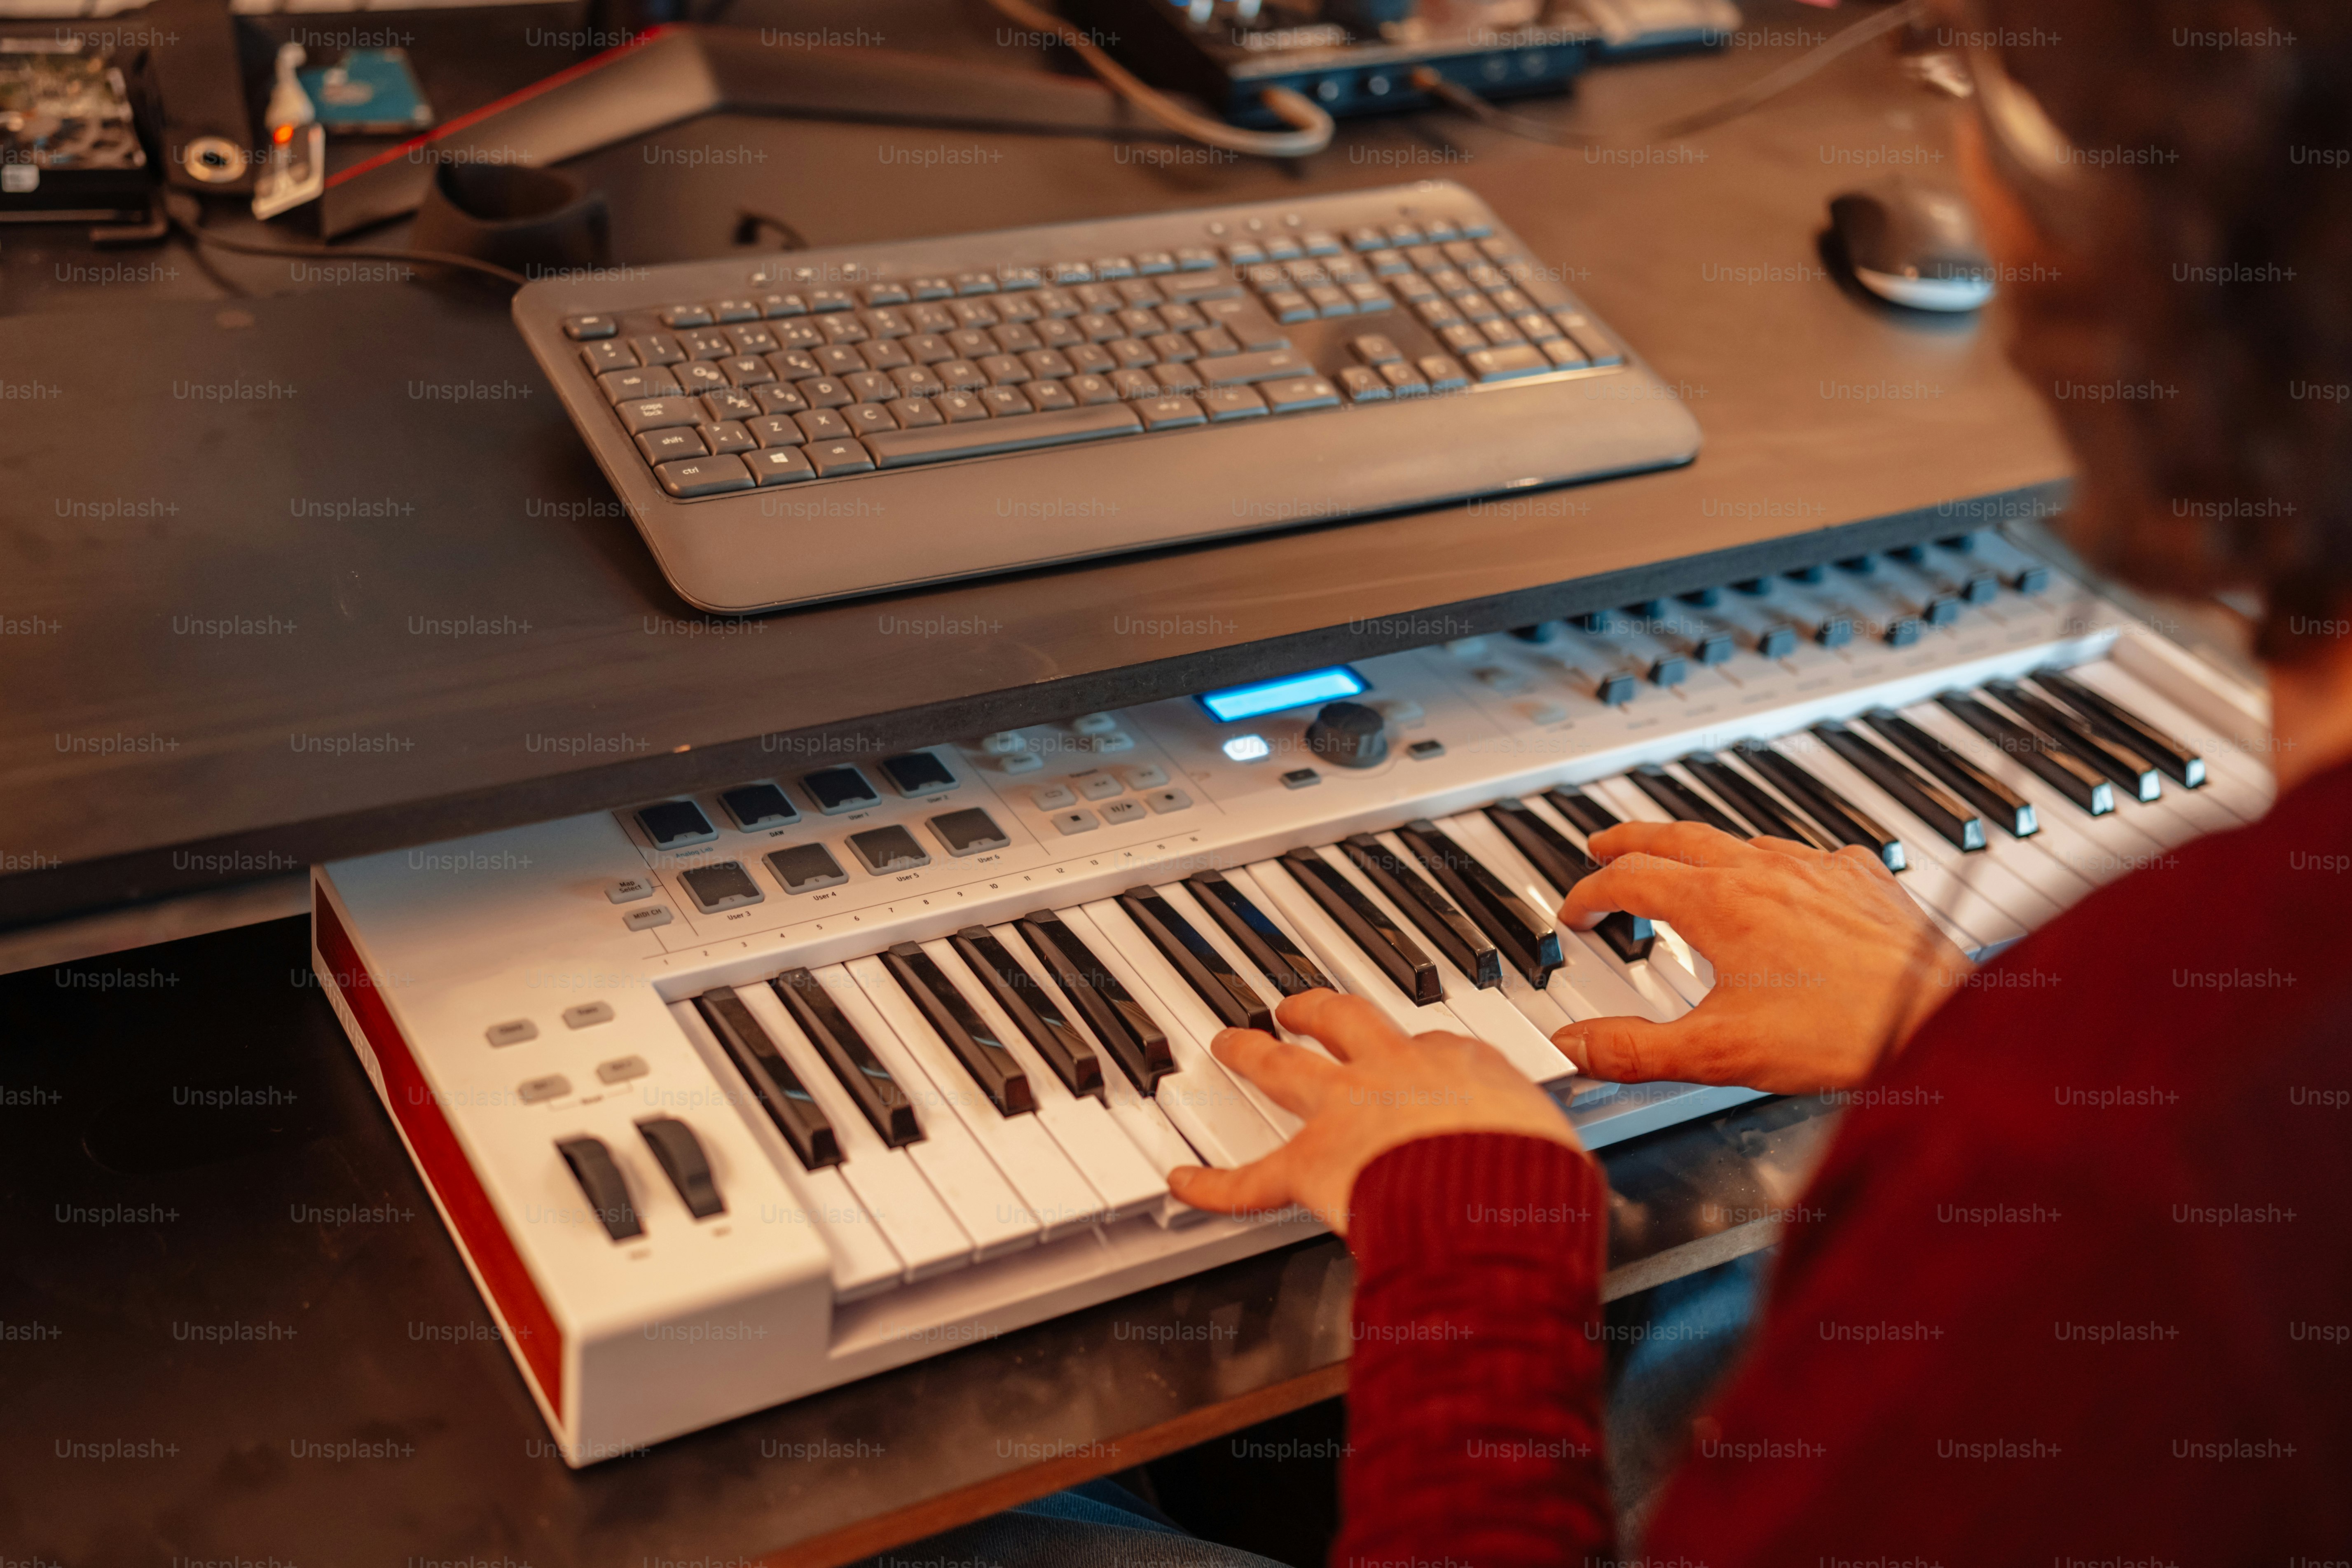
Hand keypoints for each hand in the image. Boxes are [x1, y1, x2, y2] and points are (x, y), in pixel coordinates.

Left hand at [1164, 989, 1582, 1234]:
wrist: (1498, 1194)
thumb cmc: (1535, 1175)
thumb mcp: (1551, 1145)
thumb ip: (1532, 1148)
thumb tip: (1545, 1175)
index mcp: (1462, 1063)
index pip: (1430, 1045)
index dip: (1415, 1052)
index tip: (1414, 1056)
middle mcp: (1396, 1070)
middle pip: (1346, 1022)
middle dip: (1318, 1011)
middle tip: (1299, 1006)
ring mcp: (1346, 1111)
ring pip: (1285, 1067)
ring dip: (1253, 1052)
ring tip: (1230, 1042)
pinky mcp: (1311, 1165)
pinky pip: (1249, 1180)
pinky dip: (1211, 1185)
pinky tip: (1180, 1183)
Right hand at [1552, 820, 1969, 1093]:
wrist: (1940, 1019)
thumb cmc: (1842, 1033)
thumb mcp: (1716, 1054)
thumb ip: (1634, 1050)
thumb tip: (1573, 1046)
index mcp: (1718, 903)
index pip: (1628, 880)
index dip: (1588, 894)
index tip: (1574, 912)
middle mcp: (1763, 870)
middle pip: (1676, 836)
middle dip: (1630, 840)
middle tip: (1603, 846)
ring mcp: (1817, 868)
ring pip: (1740, 840)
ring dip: (1700, 849)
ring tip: (1685, 867)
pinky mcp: (1861, 878)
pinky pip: (1805, 854)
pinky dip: (1773, 863)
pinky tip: (1782, 886)